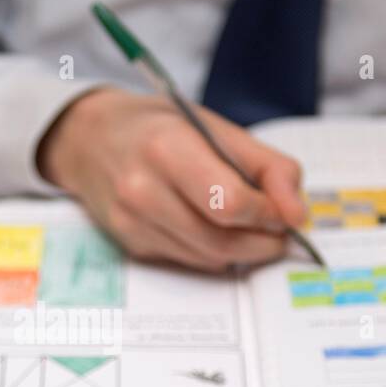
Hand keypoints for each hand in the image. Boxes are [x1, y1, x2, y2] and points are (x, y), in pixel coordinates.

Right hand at [36, 87, 306, 271]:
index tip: (287, 212)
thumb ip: (267, 166)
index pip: (231, 204)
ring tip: (252, 227)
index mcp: (167, 149)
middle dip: (263, 242)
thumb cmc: (157, 127)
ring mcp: (132, 223)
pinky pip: (188, 260)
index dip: (270, 215)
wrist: (88, 140)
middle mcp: (142, 191)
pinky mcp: (131, 245)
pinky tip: (214, 228)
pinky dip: (213, 251)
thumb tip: (297, 212)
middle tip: (279, 230)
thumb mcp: (215, 126)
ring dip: (242, 250)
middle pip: (222, 241)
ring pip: (208, 258)